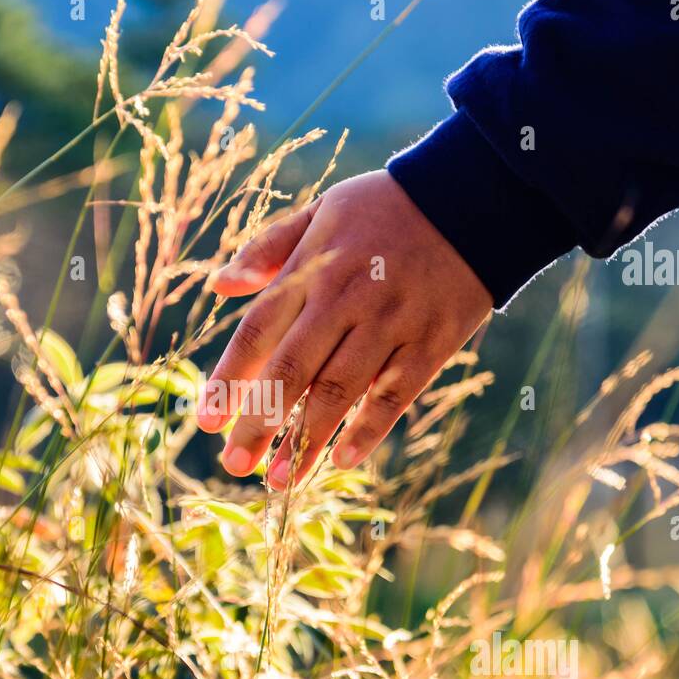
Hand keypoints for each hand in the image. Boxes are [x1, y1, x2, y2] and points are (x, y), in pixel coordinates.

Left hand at [196, 170, 492, 488]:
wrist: (473, 198)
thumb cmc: (384, 208)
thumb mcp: (321, 211)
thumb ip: (268, 249)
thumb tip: (219, 287)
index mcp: (312, 268)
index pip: (258, 330)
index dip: (229, 378)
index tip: (205, 420)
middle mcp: (346, 299)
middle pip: (292, 370)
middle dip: (259, 422)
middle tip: (234, 463)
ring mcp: (390, 324)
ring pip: (339, 392)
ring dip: (306, 440)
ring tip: (278, 480)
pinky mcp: (431, 343)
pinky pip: (394, 396)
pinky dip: (368, 430)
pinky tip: (341, 461)